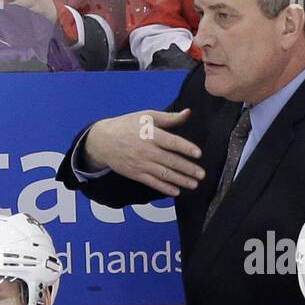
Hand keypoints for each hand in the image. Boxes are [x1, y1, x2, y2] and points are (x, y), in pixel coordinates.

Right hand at [83, 109, 204, 196]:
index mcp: (150, 134)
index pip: (171, 142)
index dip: (186, 148)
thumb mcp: (146, 116)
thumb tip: (188, 113)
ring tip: (194, 184)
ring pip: (164, 174)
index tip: (198, 154)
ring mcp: (141, 164)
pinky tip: (176, 191)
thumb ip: (168, 117)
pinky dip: (165, 188)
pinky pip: (153, 182)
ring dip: (180, 180)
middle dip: (187, 169)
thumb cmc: (127, 125)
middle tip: (201, 174)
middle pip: (170, 161)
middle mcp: (146, 150)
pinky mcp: (136, 173)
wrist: (103, 140)